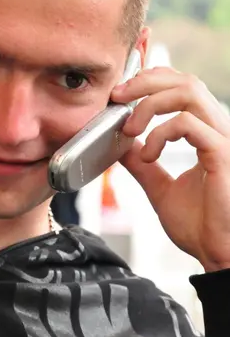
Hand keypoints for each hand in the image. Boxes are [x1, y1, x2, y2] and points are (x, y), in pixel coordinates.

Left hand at [111, 67, 229, 271]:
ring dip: (149, 104)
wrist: (218, 256)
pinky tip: (148, 155)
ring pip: (188, 92)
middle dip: (145, 81)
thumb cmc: (200, 226)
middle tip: (117, 97)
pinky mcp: (222, 154)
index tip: (121, 93)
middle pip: (185, 80)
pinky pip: (188, 123)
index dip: (152, 79)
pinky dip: (159, 133)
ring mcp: (223, 140)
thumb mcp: (160, 188)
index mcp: (206, 134)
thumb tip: (121, 147)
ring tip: (129, 129)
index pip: (183, 87)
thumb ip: (143, 164)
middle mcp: (218, 131)